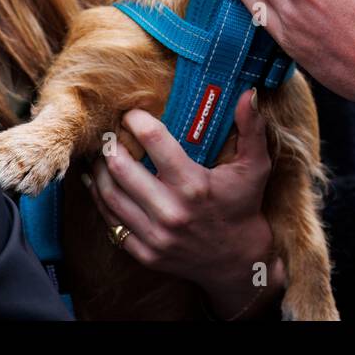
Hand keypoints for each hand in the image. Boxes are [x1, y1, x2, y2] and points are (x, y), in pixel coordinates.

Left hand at [85, 93, 285, 319]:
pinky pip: (111, 223)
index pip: (154, 142)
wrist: (238, 261)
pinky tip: (98, 184)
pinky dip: (100, 200)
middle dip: (110, 145)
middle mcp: (171, 211)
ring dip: (99, 170)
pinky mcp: (145, 253)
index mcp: (194, 185)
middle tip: (109, 132)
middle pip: (122, 168)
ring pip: (110, 195)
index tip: (131, 113)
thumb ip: (252, 128)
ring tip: (99, 154)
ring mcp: (155, 235)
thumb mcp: (255, 166)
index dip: (137, 121)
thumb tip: (250, 93)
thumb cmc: (244, 206)